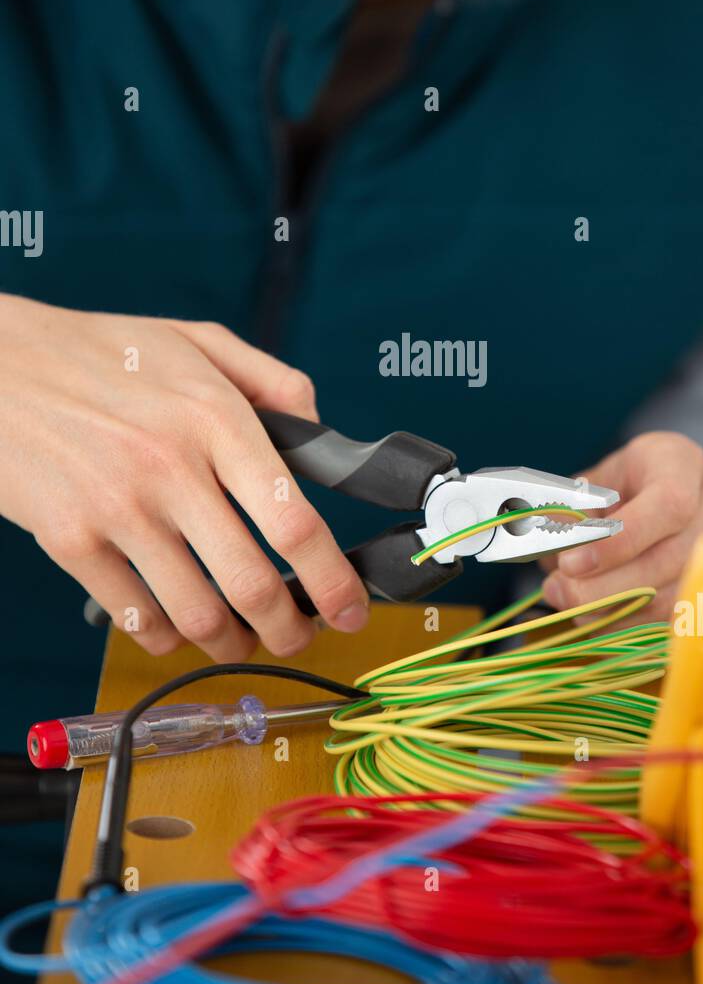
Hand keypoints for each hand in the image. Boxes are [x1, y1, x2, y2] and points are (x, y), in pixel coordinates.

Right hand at [0, 295, 369, 659]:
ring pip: (197, 614)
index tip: (352, 605)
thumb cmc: (100, 352)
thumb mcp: (197, 339)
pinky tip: (179, 626)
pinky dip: (168, 637)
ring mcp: (117, 509)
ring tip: (242, 638)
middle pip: (253, 584)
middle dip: (291, 629)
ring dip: (232, 644)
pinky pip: (135, 617)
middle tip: (300, 633)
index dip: (334, 579)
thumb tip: (320, 431)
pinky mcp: (69, 541)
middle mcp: (172, 466)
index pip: (294, 520)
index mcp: (215, 416)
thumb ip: (272, 381)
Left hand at [540, 432, 702, 621]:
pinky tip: (596, 617)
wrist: (640, 498)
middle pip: (674, 558)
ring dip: (616, 611)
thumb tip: (559, 563)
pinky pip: (673, 618)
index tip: (571, 564)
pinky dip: (629, 623)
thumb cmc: (609, 488)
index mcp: (681, 461)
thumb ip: (572, 520)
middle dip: (609, 586)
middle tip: (560, 593)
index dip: (621, 541)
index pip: (669, 505)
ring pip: (676, 595)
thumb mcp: (583, 488)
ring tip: (570, 604)